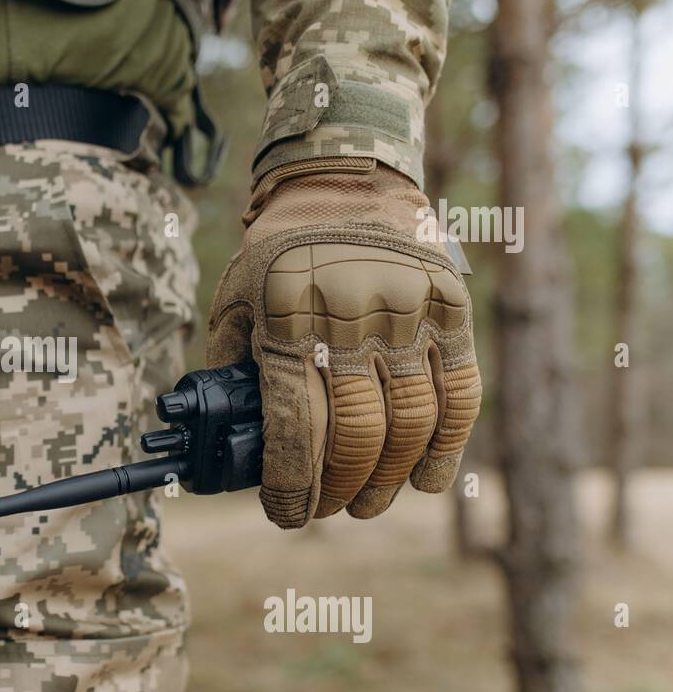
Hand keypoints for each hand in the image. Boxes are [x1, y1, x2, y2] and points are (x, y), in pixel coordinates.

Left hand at [205, 161, 480, 528]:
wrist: (344, 178)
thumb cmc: (279, 251)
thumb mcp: (236, 298)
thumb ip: (234, 366)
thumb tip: (233, 442)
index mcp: (287, 316)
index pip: (295, 425)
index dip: (291, 484)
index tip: (286, 513)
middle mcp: (351, 316)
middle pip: (356, 433)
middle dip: (339, 488)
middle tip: (330, 510)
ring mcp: (409, 312)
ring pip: (409, 423)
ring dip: (388, 478)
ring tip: (369, 504)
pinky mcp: (452, 309)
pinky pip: (458, 393)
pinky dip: (445, 446)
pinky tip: (424, 479)